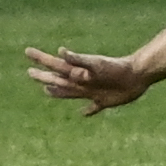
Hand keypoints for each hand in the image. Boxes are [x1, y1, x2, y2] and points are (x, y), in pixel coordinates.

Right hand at [25, 46, 149, 116]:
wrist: (137, 75)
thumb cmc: (116, 68)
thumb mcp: (96, 64)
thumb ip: (79, 61)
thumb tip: (60, 52)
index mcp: (78, 72)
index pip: (55, 65)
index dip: (41, 60)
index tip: (27, 51)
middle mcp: (82, 81)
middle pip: (58, 78)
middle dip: (43, 76)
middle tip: (29, 72)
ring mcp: (92, 90)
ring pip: (70, 92)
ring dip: (58, 91)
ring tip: (47, 90)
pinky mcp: (104, 100)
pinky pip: (92, 108)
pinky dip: (87, 111)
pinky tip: (83, 114)